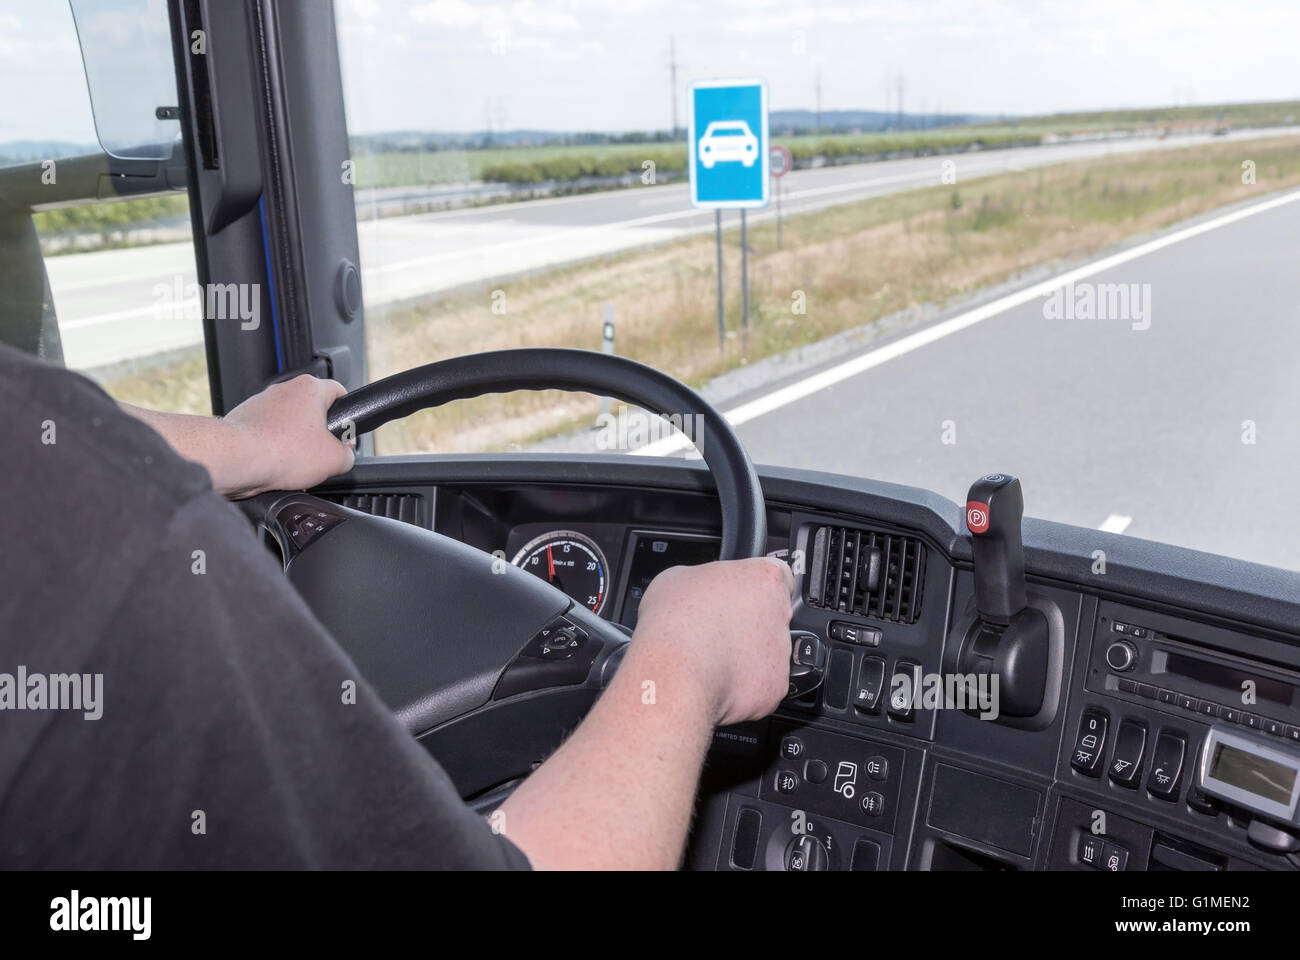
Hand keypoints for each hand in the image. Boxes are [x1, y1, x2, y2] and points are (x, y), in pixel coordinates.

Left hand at [223, 375, 354, 495]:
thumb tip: (344, 455)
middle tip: (321, 452)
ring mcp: (261, 401)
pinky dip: (273, 444)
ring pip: (289, 420)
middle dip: (318, 430)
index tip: (345, 432)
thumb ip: (348, 455)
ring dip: (294, 438)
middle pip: (313, 408)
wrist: (238, 459)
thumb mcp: (335, 460)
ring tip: (295, 461)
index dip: (347, 414)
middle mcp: (284, 389)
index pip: (339, 392)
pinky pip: (267, 430)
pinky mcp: (245, 417)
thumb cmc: (282, 451)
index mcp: (310, 388)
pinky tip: (275, 461)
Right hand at [630, 556, 795, 725]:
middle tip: (715, 628)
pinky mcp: (776, 687)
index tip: (736, 595)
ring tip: (710, 656)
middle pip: (772, 614)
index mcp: (764, 578)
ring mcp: (782, 653)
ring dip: (745, 654)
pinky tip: (717, 679)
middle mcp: (781, 613)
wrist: (676, 672)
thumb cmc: (675, 622)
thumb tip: (701, 590)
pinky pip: (762, 684)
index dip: (754, 586)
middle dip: (748, 622)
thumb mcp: (677, 577)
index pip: (775, 574)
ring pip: (768, 652)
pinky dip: (743, 684)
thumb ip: (704, 579)